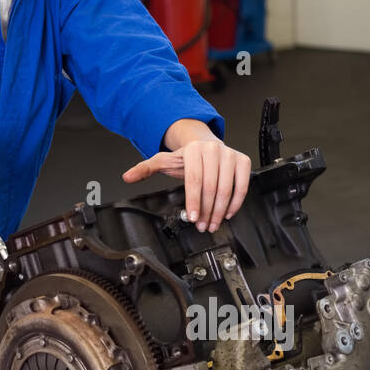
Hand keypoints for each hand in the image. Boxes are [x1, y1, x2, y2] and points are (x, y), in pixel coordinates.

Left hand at [122, 139, 250, 232]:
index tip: (192, 218)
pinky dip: (235, 203)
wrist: (206, 143)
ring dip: (219, 211)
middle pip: (211, 188)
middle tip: (201, 225)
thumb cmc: (186, 157)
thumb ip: (145, 169)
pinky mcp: (243, 161)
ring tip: (211, 224)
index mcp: (193, 150)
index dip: (193, 202)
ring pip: (226, 189)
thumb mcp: (164, 160)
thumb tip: (127, 177)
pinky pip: (242, 186)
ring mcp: (230, 155)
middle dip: (206, 210)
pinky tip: (226, 214)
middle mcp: (213, 150)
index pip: (194, 180)